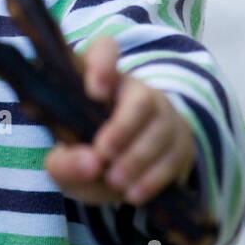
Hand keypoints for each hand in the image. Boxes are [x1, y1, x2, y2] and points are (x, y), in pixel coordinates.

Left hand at [43, 36, 196, 206]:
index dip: (103, 64)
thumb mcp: (64, 164)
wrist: (118, 175)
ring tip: (115, 181)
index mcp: (98, 82)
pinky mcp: (180, 142)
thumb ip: (65, 164)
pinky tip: (134, 193)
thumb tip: (92, 164)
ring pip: (161, 128)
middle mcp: (134, 90)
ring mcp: (162, 115)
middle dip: (123, 128)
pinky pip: (175, 155)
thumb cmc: (85, 156)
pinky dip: (154, 177)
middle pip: (140, 99)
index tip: (95, 91)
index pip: (104, 51)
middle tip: (103, 154)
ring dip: (138, 158)